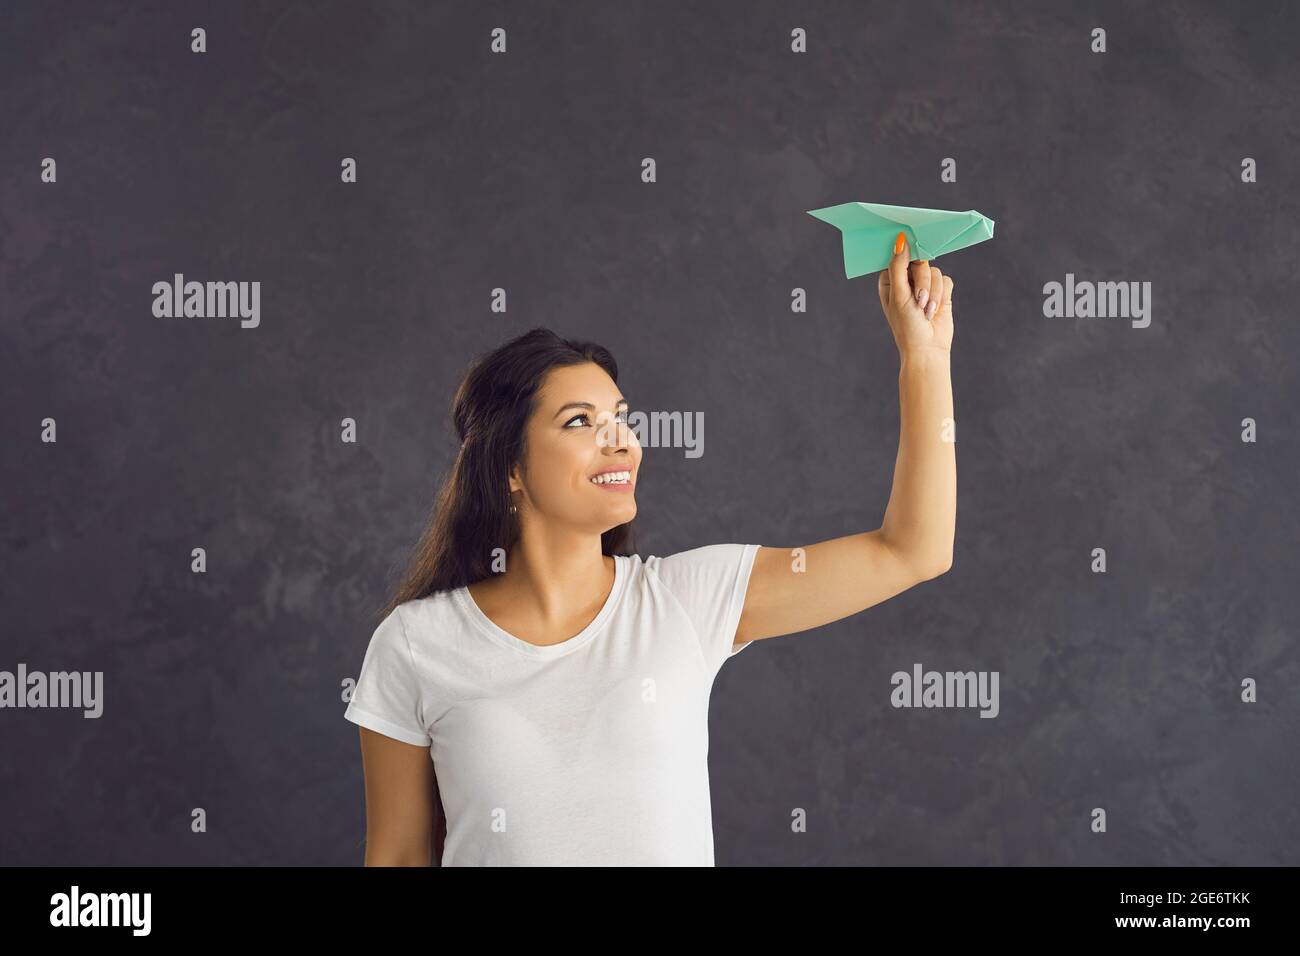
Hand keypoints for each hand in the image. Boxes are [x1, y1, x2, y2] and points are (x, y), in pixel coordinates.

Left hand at [877, 232, 954, 355]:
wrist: (928, 349)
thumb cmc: (907, 325)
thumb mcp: (899, 295)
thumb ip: (899, 266)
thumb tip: (901, 240)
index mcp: (890, 280)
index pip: (898, 255)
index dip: (906, 253)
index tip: (911, 253)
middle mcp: (907, 280)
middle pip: (919, 260)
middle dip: (922, 280)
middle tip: (919, 299)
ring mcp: (924, 285)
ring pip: (934, 270)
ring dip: (932, 292)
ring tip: (926, 311)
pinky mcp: (941, 291)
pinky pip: (946, 280)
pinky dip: (942, 295)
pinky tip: (935, 310)